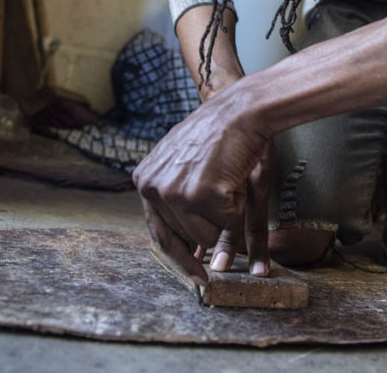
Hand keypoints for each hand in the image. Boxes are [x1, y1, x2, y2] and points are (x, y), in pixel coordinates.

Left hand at [133, 83, 269, 284]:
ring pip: (208, 235)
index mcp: (145, 181)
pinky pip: (229, 223)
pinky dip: (240, 206)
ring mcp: (175, 192)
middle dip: (213, 226)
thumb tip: (199, 255)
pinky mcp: (200, 195)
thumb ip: (184, 207)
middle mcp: (152, 188)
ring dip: (227, 215)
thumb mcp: (190, 167)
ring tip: (227, 179)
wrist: (240, 109)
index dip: (182, 258)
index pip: (160, 234)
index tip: (199, 277)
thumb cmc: (221, 136)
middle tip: (225, 194)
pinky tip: (235, 177)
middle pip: (188, 239)